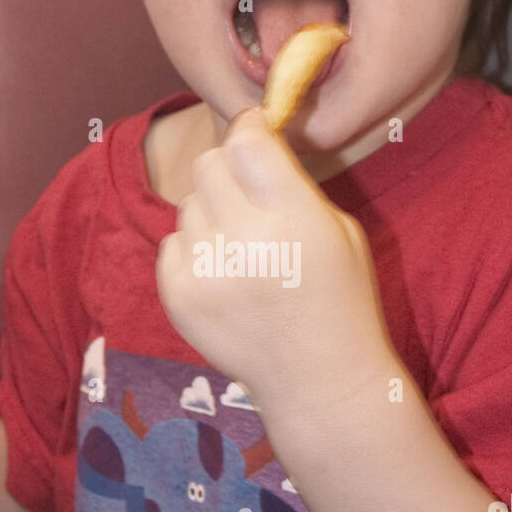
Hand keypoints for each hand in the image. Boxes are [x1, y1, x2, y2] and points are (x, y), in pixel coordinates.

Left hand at [155, 107, 393, 409]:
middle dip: (229, 171)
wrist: (320, 381)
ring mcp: (205, 272)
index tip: (256, 136)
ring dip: (212, 215)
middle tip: (250, 199)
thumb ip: (292, 185)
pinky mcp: (178, 298)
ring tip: (243, 251)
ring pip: (188, 205)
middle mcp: (245, 242)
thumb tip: (252, 139)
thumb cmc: (339, 300)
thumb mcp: (339, 230)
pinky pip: (171, 244)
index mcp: (294, 218)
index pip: (246, 141)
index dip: (250, 130)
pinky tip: (225, 277)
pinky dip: (194, 252)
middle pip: (209, 164)